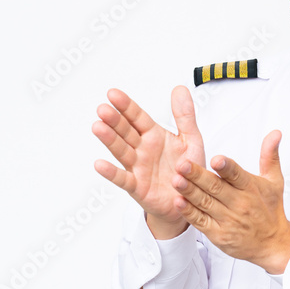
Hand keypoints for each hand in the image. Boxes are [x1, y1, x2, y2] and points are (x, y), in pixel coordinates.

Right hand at [93, 86, 204, 238]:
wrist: (191, 200)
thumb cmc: (189, 169)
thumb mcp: (191, 139)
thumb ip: (185, 116)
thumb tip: (180, 88)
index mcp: (154, 136)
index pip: (137, 117)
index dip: (126, 106)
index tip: (113, 94)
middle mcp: (142, 150)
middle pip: (126, 132)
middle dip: (115, 120)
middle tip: (103, 109)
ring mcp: (138, 168)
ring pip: (122, 151)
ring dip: (110, 140)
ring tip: (98, 127)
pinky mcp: (138, 187)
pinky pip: (123, 179)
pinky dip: (111, 173)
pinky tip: (100, 164)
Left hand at [172, 130, 289, 273]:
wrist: (273, 243)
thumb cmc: (271, 210)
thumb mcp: (275, 181)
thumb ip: (270, 155)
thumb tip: (274, 134)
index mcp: (250, 188)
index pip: (237, 175)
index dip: (227, 167)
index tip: (216, 159)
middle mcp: (239, 203)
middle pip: (216, 187)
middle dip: (197, 175)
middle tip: (183, 164)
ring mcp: (228, 219)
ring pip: (205, 203)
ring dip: (189, 191)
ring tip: (176, 180)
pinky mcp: (218, 234)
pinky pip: (201, 221)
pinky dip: (189, 212)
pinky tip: (179, 202)